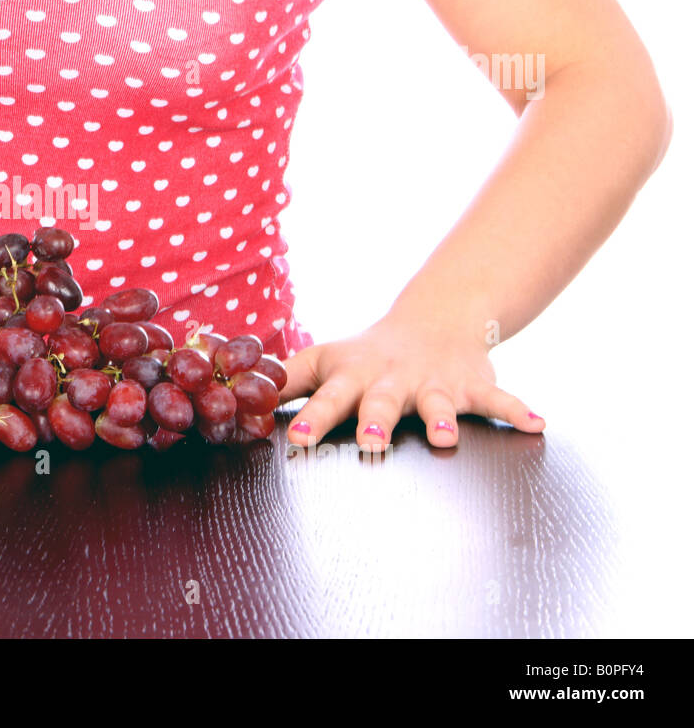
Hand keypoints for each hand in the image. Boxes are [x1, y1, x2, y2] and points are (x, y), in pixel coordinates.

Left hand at [278, 314, 544, 449]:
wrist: (433, 320)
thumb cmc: (364, 355)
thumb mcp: (322, 359)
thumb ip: (280, 379)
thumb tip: (224, 383)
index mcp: (352, 375)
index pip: (326, 396)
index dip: (312, 418)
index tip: (297, 442)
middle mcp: (391, 379)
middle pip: (381, 401)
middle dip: (375, 420)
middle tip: (370, 440)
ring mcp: (434, 383)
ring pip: (439, 404)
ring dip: (443, 420)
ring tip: (446, 438)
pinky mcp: (472, 385)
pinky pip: (499, 399)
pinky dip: (519, 410)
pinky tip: (538, 425)